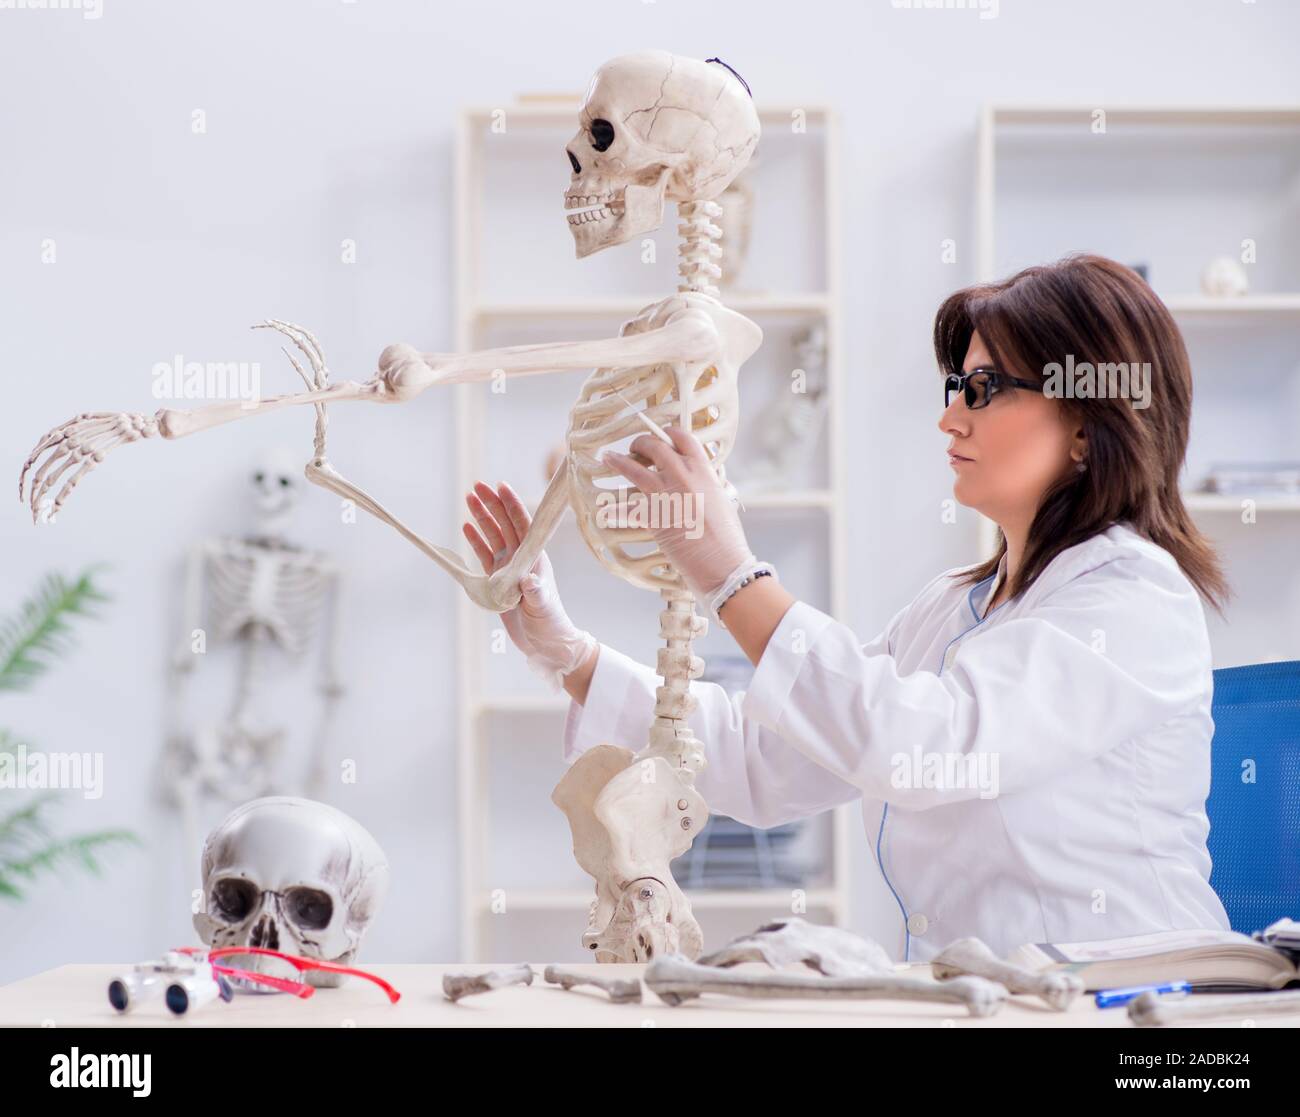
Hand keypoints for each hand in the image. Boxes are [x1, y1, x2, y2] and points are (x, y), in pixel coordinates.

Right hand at [462, 480, 595, 690]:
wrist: (546, 644)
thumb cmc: (550, 624)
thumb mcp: (543, 608)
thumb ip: (535, 593)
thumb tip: (528, 580)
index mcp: (535, 558)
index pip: (523, 524)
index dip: (512, 504)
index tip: (500, 486)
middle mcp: (522, 558)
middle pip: (505, 524)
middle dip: (492, 504)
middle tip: (476, 486)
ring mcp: (509, 568)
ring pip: (493, 536)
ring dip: (482, 518)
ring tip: (468, 499)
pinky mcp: (498, 581)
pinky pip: (485, 555)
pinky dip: (476, 541)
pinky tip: (466, 527)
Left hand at [601, 424, 754, 601]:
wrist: (721, 561)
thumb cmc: (726, 536)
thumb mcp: (720, 499)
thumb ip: (706, 483)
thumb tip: (698, 478)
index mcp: (703, 469)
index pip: (681, 437)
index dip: (667, 433)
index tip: (660, 435)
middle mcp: (682, 475)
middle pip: (654, 446)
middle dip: (641, 443)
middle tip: (635, 448)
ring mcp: (664, 493)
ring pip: (632, 468)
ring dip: (618, 461)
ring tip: (608, 458)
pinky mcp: (650, 515)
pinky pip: (625, 507)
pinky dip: (614, 508)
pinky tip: (605, 508)